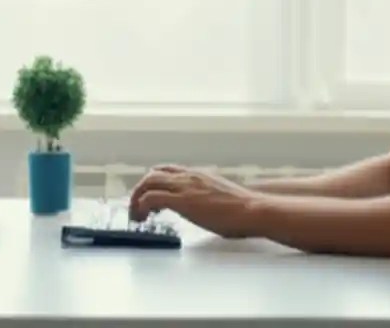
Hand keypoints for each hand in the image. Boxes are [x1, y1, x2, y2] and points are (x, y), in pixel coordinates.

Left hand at [129, 165, 261, 238]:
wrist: (253, 210)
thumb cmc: (244, 209)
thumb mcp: (220, 197)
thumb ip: (207, 197)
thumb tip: (203, 207)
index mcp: (198, 175)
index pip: (167, 170)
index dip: (154, 182)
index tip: (149, 197)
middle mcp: (188, 176)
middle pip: (152, 174)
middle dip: (140, 190)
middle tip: (137, 208)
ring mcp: (184, 187)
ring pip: (148, 182)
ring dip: (137, 198)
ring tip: (137, 215)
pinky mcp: (182, 201)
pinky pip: (151, 198)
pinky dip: (141, 207)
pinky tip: (144, 218)